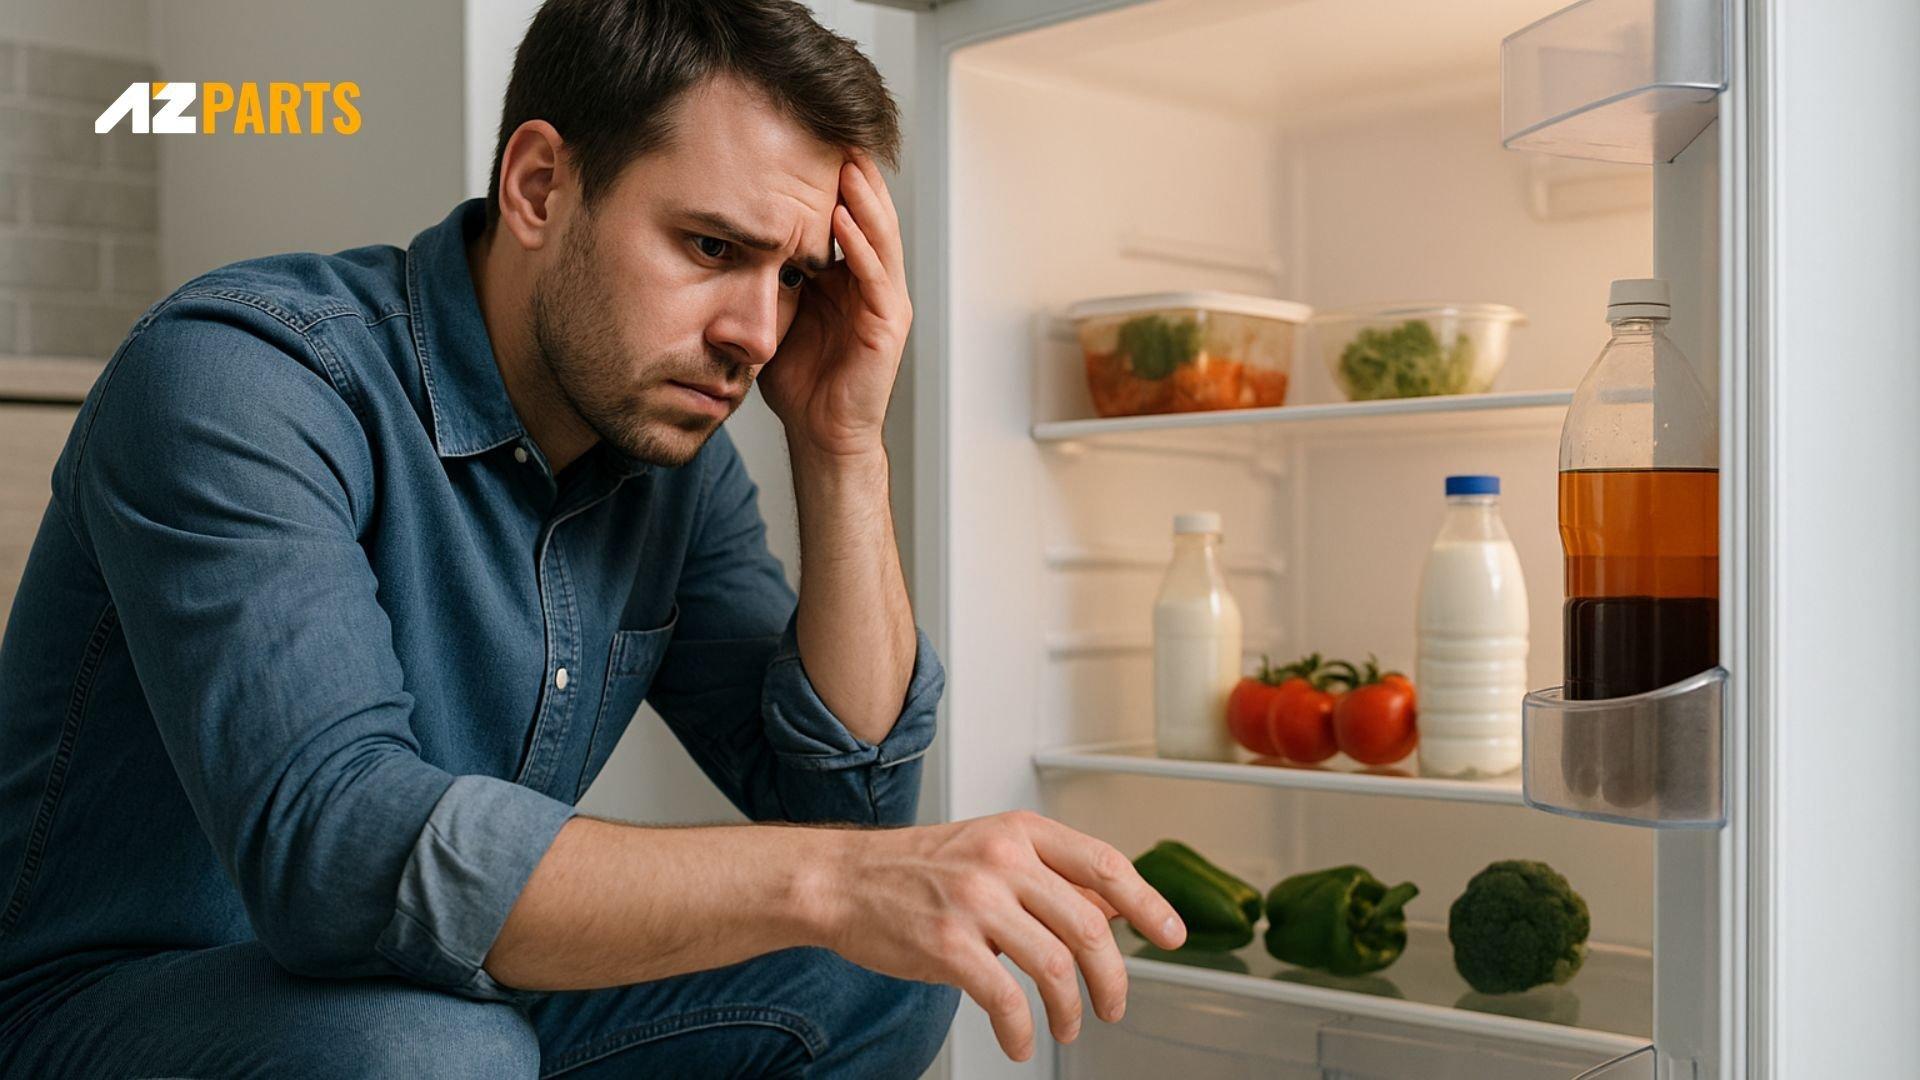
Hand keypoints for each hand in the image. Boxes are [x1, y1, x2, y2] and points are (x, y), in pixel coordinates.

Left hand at [759, 153, 908, 459]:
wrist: (820, 436)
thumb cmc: (799, 382)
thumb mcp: (776, 312)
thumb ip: (768, 274)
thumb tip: (728, 235)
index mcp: (847, 278)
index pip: (844, 215)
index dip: (830, 179)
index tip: (805, 140)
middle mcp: (871, 283)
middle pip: (868, 214)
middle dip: (853, 174)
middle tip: (835, 131)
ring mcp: (884, 303)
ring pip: (879, 237)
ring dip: (863, 198)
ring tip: (844, 162)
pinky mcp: (887, 327)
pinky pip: (876, 277)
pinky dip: (861, 246)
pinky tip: (843, 219)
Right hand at [817, 811, 1186, 1061]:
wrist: (843, 881)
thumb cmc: (917, 868)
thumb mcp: (992, 851)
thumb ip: (1052, 877)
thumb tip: (1115, 906)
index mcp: (1021, 833)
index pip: (1105, 865)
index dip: (1147, 903)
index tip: (1170, 934)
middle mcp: (1002, 861)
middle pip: (1088, 924)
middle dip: (1112, 976)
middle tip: (1114, 1004)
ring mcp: (974, 901)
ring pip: (1054, 965)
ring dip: (1070, 1009)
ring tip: (1066, 1026)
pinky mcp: (947, 944)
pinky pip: (1006, 998)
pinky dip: (1023, 1029)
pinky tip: (1021, 1040)